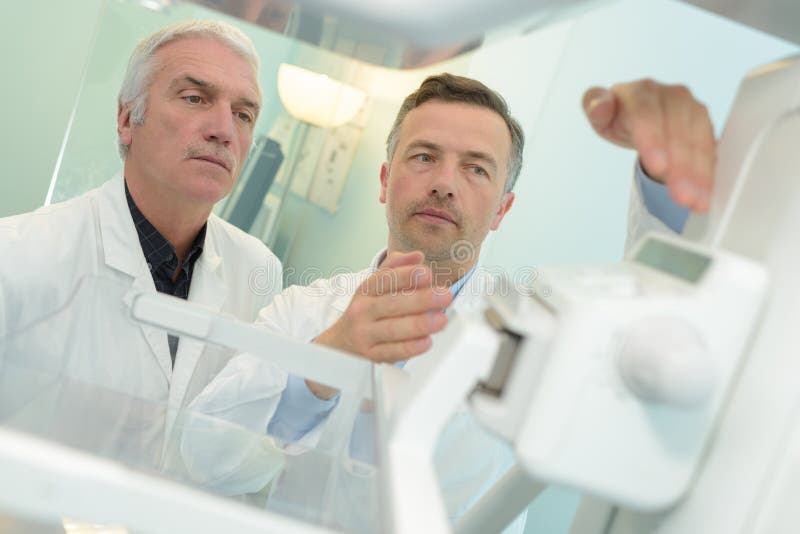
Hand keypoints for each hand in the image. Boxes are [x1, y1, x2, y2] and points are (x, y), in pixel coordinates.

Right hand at [307, 251, 452, 398]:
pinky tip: (426, 342)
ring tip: (440, 320)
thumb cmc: (365, 312)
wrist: (339, 344)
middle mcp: (363, 311)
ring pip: (392, 329)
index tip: (426, 273)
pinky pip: (391, 352)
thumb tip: (418, 256)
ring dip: (419, 324)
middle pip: (392, 304)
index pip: (385, 280)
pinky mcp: (371, 356)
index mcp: (366, 290)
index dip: (406, 275)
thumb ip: (395, 268)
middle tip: (444, 296)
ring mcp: (365, 334)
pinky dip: (410, 348)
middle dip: (421, 299)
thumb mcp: (374, 287)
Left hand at [583, 80, 715, 211]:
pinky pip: (709, 151)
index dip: (653, 140)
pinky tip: (705, 194)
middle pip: (677, 131)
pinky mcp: (705, 125)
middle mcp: (671, 96)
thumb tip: (600, 105)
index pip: (647, 114)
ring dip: (699, 174)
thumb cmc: (618, 115)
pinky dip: (707, 174)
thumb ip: (594, 105)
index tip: (658, 166)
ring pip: (698, 142)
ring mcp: (691, 109)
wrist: (640, 113)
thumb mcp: (599, 113)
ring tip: (695, 200)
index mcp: (641, 91)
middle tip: (681, 195)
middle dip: (680, 166)